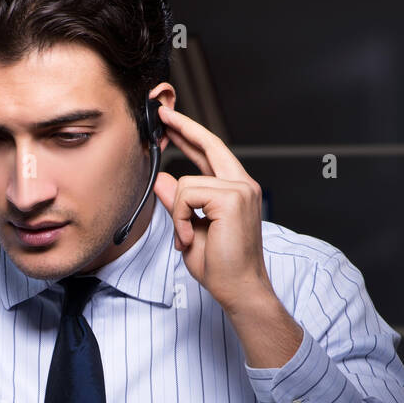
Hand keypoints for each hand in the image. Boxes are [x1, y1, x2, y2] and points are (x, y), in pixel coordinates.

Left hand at [152, 105, 272, 315]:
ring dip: (178, 214)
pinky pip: (187, 195)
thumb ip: (178, 203)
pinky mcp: (232, 198)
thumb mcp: (190, 230)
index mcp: (235, 190)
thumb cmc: (220, 267)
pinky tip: (188, 238)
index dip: (191, 135)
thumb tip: (163, 180)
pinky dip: (180, 219)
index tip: (172, 121)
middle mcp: (242, 184)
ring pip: (187, 183)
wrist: (239, 289)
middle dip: (183, 128)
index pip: (211, 153)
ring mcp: (240, 189)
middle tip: (162, 113)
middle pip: (209, 145)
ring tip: (186, 239)